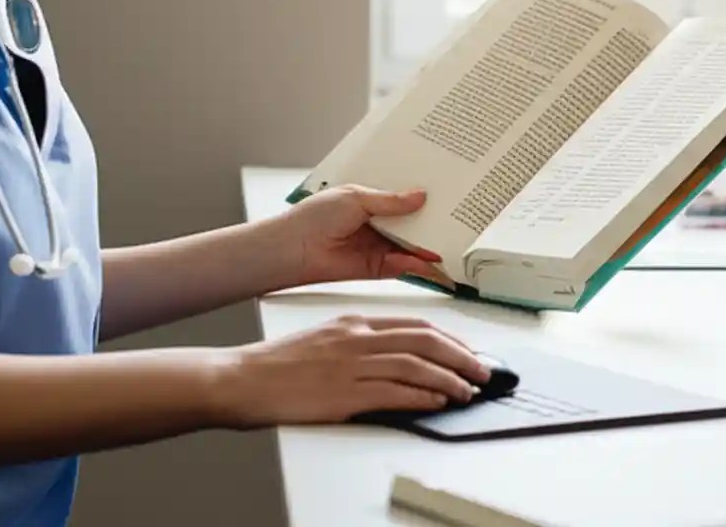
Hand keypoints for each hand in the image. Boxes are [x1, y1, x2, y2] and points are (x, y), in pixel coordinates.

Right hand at [213, 315, 491, 426]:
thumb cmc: (278, 365)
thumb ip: (357, 344)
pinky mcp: (344, 393)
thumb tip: (392, 361)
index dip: (448, 338)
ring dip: (450, 378)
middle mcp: (357, 338)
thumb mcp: (323, 341)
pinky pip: (396, 392)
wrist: (242, 379)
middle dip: (461, 355)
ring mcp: (351, 365)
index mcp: (353, 323)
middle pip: (424, 340)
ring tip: (469, 389)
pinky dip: (423, 396)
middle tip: (483, 369)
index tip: (466, 350)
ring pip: (416, 364)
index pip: (413, 325)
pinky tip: (439, 401)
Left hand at [276, 185, 446, 286]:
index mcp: (369, 200)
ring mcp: (379, 246)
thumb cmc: (315, 217)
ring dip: (430, 244)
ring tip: (454, 239)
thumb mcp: (356, 199)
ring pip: (412, 245)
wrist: (293, 250)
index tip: (446, 189)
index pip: (402, 196)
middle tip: (459, 215)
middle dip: (432, 220)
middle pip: (412, 222)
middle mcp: (377, 223)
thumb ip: (391, 201)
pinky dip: (418, 264)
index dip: (422, 194)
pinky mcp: (379, 268)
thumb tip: (422, 196)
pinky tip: (431, 260)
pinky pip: (404, 265)